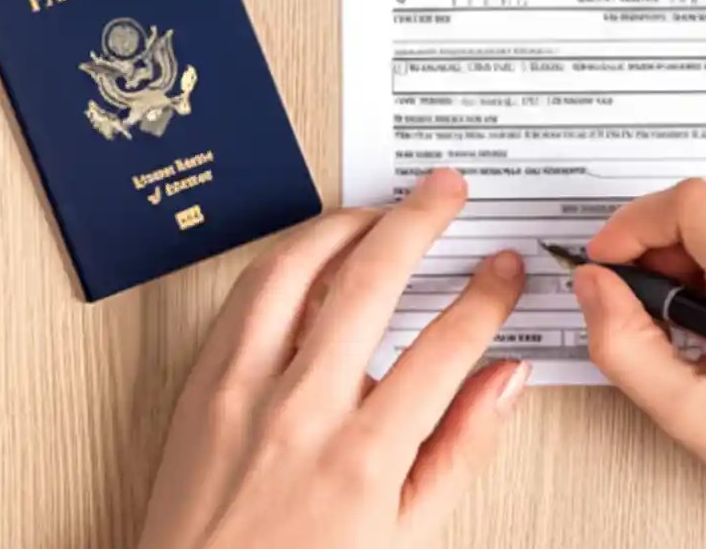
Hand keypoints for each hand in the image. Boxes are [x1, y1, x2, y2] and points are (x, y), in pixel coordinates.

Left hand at [138, 169, 529, 548]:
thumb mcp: (406, 534)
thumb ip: (462, 449)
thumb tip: (505, 381)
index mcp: (363, 457)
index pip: (446, 344)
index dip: (488, 293)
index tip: (504, 269)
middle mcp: (301, 412)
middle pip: (373, 280)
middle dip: (421, 220)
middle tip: (447, 192)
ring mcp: (241, 392)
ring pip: (297, 269)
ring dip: (345, 224)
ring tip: (379, 210)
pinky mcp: (200, 386)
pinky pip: (245, 296)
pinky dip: (286, 259)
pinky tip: (314, 254)